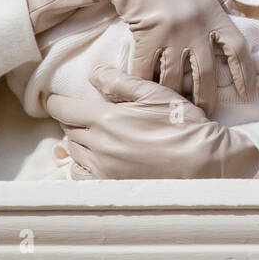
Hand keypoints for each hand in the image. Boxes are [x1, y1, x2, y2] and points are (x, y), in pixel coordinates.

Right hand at [18, 0, 251, 115]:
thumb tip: (230, 12)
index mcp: (214, 12)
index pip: (238, 48)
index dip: (246, 73)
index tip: (248, 93)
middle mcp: (197, 26)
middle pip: (208, 73)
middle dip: (207, 97)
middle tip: (205, 113)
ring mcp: (172, 33)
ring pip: (175, 78)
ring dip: (174, 96)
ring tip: (174, 108)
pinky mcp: (147, 36)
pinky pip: (146, 71)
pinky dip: (144, 85)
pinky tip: (142, 94)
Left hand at [45, 65, 258, 178]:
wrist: (204, 161)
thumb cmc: (183, 124)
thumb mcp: (155, 93)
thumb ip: (121, 82)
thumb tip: (93, 73)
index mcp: (106, 119)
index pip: (64, 108)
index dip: (56, 101)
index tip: (54, 98)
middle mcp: (99, 146)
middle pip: (69, 129)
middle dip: (74, 119)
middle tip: (85, 114)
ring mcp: (103, 169)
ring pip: (74, 151)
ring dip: (80, 140)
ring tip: (95, 134)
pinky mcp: (110, 186)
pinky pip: (80, 175)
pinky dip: (82, 164)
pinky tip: (95, 158)